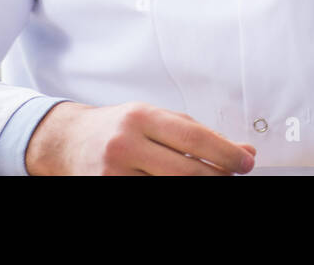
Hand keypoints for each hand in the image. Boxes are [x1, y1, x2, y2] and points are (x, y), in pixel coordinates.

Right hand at [25, 101, 257, 174]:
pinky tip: (178, 187)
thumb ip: (200, 134)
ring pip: (169, 190)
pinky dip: (169, 195)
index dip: (226, 153)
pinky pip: (147, 198)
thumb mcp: (156, 118)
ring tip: (208, 181)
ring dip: (197, 189)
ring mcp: (113, 173)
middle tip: (231, 177)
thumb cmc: (118, 128)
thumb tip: (245, 150)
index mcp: (141, 116)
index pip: (193, 137)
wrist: (67, 141)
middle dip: (216, 178)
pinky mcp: (106, 191)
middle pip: (184, 172)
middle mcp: (125, 143)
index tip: (246, 162)